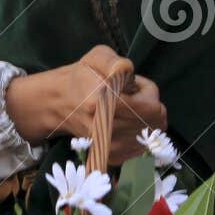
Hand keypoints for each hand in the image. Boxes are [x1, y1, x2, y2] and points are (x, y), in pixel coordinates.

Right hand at [4, 44, 167, 161]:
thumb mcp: (98, 57)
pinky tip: (124, 122)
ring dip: (145, 118)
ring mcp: (110, 147)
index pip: (150, 105)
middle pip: (155, 120)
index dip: (146, 91)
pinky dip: (140, 132)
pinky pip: (145, 145)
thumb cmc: (81, 77)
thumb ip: (117, 63)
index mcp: (102, 102)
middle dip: (149, 104)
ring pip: (152, 133)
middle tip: (131, 95)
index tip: (131, 84)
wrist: (58, 104)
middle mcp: (106, 129)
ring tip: (126, 108)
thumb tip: (130, 76)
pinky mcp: (113, 157)